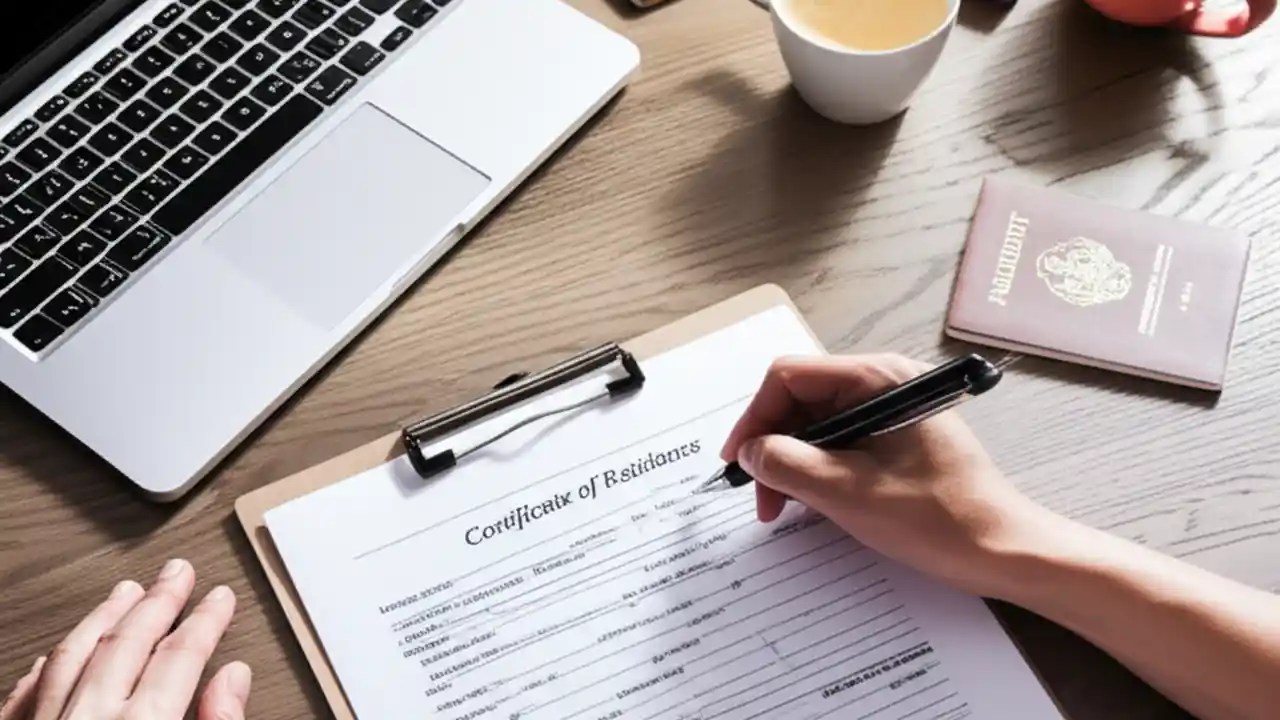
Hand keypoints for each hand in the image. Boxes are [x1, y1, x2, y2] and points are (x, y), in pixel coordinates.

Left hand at [1, 560, 250, 719]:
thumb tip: (233, 679)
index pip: (181, 656)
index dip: (206, 621)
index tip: (220, 598)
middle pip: (127, 643)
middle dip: (159, 602)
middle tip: (177, 572)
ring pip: (72, 656)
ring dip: (104, 618)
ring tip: (126, 592)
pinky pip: (24, 695)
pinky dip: (46, 669)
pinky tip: (57, 655)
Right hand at [721, 354, 1050, 598]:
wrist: (1003, 550)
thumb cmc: (938, 518)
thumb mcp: (848, 493)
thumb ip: (788, 464)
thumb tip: (751, 451)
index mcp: (878, 378)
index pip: (790, 377)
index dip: (754, 418)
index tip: (737, 462)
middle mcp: (883, 383)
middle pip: (801, 400)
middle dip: (772, 446)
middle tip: (761, 497)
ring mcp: (891, 410)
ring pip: (817, 424)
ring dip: (791, 463)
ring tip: (782, 506)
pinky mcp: (895, 437)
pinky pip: (840, 442)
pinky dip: (816, 469)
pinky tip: (810, 501)